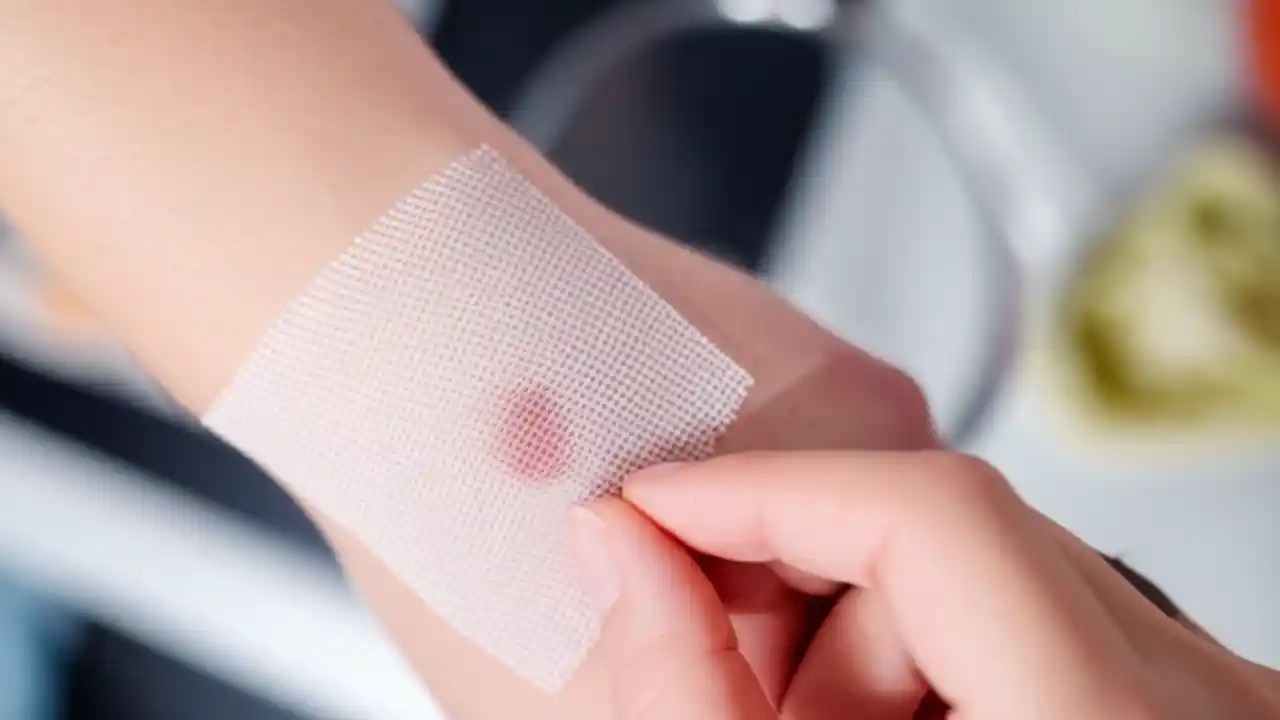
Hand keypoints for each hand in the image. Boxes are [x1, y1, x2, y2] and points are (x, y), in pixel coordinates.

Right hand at [567, 451, 1279, 718]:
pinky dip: (925, 670)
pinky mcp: (1195, 711)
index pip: (936, 520)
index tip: (655, 507)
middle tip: (735, 694)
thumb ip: (684, 688)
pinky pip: (1027, 620)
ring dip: (864, 656)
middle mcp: (1212, 714)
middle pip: (951, 550)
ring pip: (987, 578)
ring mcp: (1219, 709)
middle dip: (805, 608)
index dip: (772, 493)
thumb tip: (612, 542)